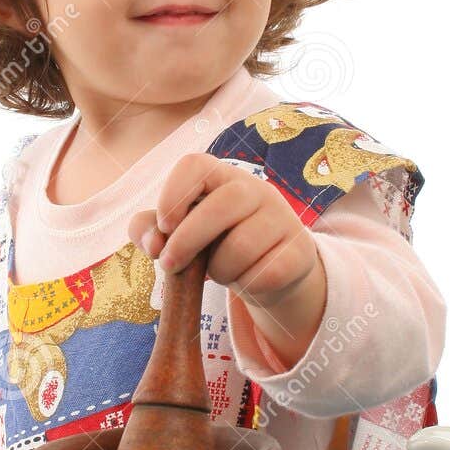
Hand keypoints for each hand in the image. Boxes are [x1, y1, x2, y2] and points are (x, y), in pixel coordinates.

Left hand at [126, 154, 327, 369]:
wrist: (269, 270)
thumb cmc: (216, 243)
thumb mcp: (178, 233)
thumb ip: (149, 230)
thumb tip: (154, 245)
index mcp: (221, 176)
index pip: (194, 165)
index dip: (173, 194)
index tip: (164, 224)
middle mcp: (255, 189)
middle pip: (222, 205)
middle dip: (187, 241)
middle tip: (169, 265)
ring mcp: (282, 217)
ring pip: (241, 247)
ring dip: (219, 269)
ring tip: (219, 269)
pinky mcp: (300, 250)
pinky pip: (264, 274)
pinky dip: (245, 284)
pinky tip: (246, 279)